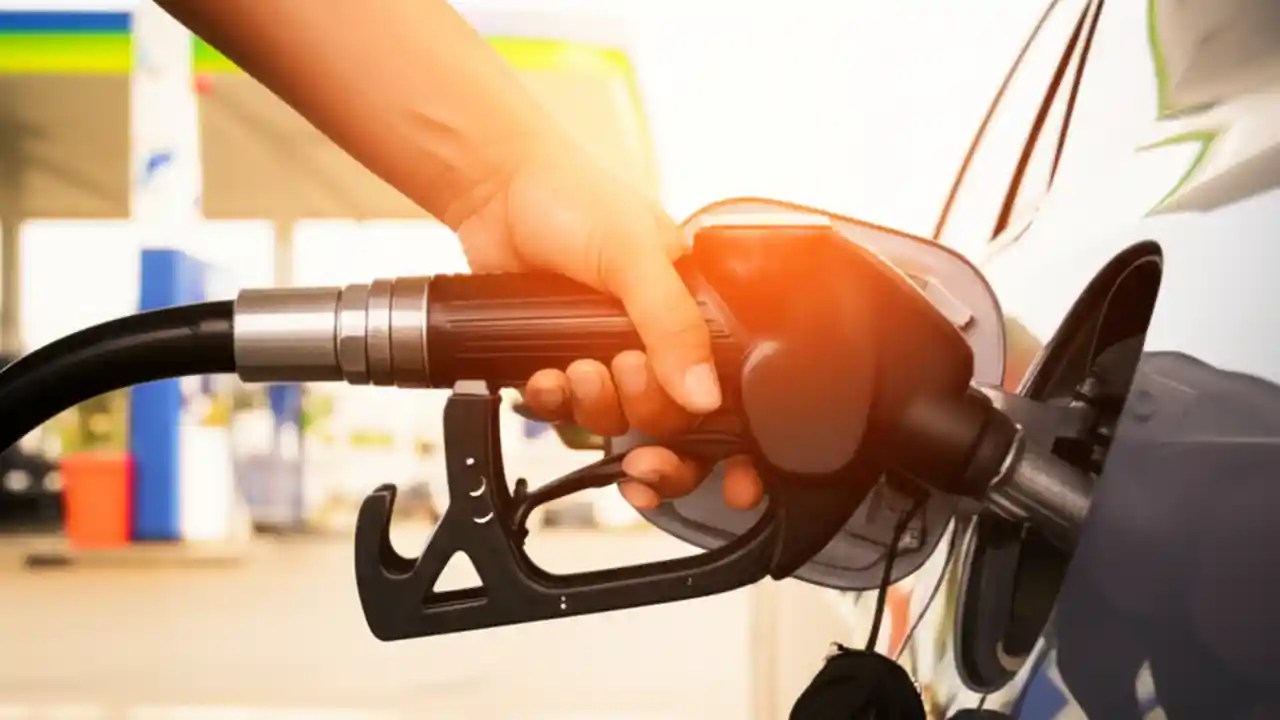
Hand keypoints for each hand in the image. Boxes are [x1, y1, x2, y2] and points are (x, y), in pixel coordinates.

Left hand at [454, 139, 762, 510]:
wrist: (495, 189)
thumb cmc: (575, 196)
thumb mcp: (635, 255)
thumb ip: (673, 326)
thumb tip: (704, 395)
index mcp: (697, 309)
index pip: (726, 390)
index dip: (730, 442)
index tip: (732, 480)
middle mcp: (658, 337)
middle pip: (671, 421)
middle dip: (646, 417)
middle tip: (623, 375)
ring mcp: (609, 352)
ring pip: (618, 423)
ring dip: (597, 406)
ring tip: (578, 366)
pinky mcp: (563, 361)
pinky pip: (567, 413)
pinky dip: (555, 403)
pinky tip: (547, 376)